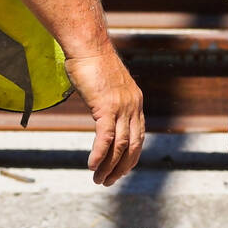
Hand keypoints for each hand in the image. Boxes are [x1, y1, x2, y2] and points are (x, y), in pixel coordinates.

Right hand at [65, 41, 144, 186]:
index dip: (130, 157)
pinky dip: (99, 155)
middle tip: (108, 181)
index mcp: (135, 102)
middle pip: (133, 146)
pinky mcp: (106, 107)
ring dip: (108, 166)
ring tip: (98, 179)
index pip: (139, 137)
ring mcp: (121, 107)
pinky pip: (105, 138)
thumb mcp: (105, 85)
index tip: (119, 170)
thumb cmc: (92, 61)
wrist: (88, 45)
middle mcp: (133, 107)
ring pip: (120, 146)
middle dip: (121, 168)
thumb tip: (99, 107)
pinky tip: (92, 166)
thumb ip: (107, 100)